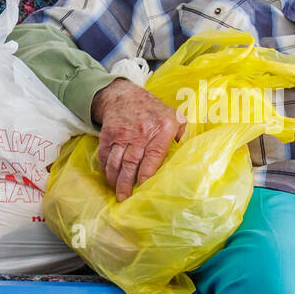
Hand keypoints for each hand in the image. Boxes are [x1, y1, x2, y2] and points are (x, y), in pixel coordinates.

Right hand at [91, 78, 185, 199]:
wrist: (124, 95)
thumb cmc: (154, 111)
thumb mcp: (175, 117)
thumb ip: (182, 136)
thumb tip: (189, 156)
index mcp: (162, 128)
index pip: (154, 156)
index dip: (147, 174)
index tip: (144, 188)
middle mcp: (141, 131)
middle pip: (132, 162)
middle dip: (127, 183)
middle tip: (125, 198)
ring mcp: (123, 133)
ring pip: (116, 161)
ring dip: (115, 180)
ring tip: (118, 193)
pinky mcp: (108, 134)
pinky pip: (105, 156)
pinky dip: (106, 169)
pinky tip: (110, 178)